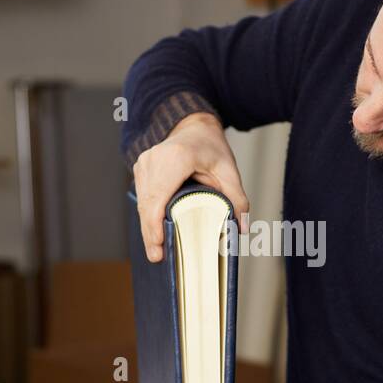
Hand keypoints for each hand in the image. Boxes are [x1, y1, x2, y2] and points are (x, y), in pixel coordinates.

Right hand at [132, 112, 250, 262]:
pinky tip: (153, 233)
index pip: (160, 197)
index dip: (155, 223)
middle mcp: (155, 159)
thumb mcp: (229, 170)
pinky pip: (141, 197)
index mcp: (176, 158)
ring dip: (147, 227)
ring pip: (142, 202)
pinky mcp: (140, 168)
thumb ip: (237, 198)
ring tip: (155, 250)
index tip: (158, 244)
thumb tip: (241, 228)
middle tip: (157, 257)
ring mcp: (144, 163)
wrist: (193, 126)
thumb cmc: (210, 147)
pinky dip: (146, 215)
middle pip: (147, 204)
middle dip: (150, 233)